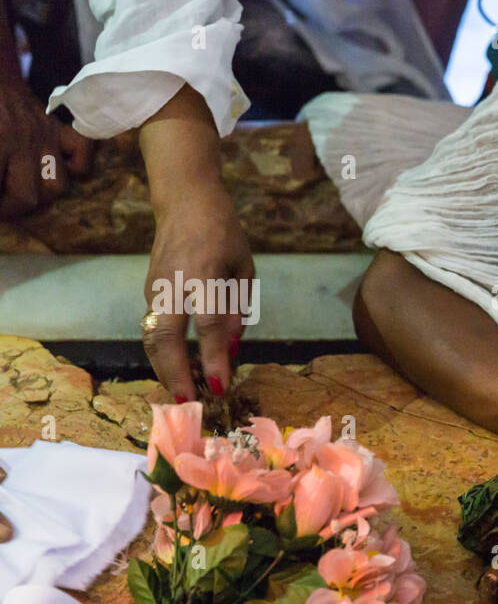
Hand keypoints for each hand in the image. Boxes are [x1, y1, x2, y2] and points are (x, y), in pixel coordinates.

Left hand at [0, 82, 91, 216]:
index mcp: (0, 137)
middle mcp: (27, 139)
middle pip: (29, 196)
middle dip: (10, 208)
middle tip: (0, 206)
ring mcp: (48, 133)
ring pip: (57, 185)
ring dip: (38, 195)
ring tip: (20, 194)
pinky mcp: (60, 128)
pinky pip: (82, 155)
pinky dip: (77, 168)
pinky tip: (59, 169)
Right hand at [138, 84, 251, 401]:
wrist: (185, 201)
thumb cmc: (223, 234)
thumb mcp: (243, 269)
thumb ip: (237, 310)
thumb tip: (231, 350)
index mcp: (205, 275)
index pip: (208, 325)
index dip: (212, 358)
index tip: (219, 386)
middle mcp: (174, 284)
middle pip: (166, 336)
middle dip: (176, 372)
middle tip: (189, 402)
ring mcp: (155, 287)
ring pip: (151, 335)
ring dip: (164, 368)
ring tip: (180, 394)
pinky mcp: (148, 290)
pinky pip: (151, 327)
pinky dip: (160, 353)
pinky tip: (174, 370)